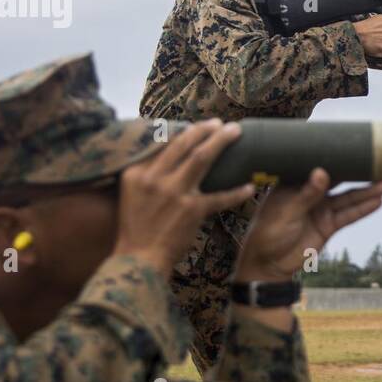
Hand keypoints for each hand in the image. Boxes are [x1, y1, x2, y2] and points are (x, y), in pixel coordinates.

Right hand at [112, 120, 255, 276]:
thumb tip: (171, 152)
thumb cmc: (137, 227)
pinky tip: (249, 187)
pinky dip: (236, 192)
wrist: (139, 258)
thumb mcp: (132, 193)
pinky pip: (219, 197)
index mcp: (137, 172)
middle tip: (220, 123)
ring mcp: (174, 193)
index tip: (199, 127)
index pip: (163, 144)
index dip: (185, 132)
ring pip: (202, 158)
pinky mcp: (192, 210)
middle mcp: (154, 178)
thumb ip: (148, 172)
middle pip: (184, 144)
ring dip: (221, 142)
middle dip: (205, 129)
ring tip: (235, 132)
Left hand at [235, 169, 381, 281]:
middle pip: (339, 180)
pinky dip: (363, 209)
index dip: (337, 156)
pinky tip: (378, 202)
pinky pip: (349, 216)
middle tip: (379, 164)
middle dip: (359, 173)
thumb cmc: (267, 233)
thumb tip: (322, 172)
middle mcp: (311, 193)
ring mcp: (321, 209)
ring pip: (348, 198)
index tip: (356, 146)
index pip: (319, 164)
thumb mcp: (285, 211)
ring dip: (368, 192)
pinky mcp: (328, 226)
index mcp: (295, 182)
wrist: (268, 265)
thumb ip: (306, 194)